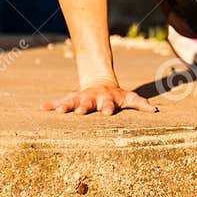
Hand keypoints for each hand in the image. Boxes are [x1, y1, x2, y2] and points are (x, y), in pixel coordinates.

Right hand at [39, 83, 157, 115]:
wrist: (100, 82)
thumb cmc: (116, 96)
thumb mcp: (128, 97)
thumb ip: (140, 103)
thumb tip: (154, 110)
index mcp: (107, 98)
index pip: (109, 103)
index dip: (108, 108)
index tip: (107, 113)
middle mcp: (93, 97)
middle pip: (88, 102)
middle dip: (84, 107)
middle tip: (80, 112)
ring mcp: (80, 97)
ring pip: (72, 101)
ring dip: (65, 106)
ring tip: (59, 111)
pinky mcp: (70, 99)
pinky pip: (59, 101)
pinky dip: (51, 104)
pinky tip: (42, 108)